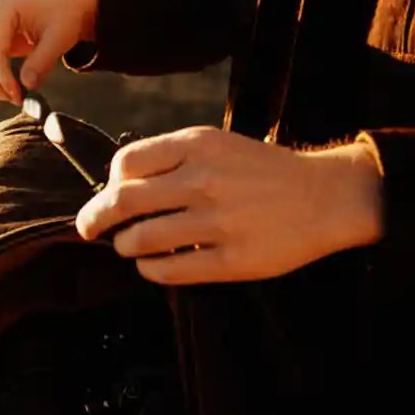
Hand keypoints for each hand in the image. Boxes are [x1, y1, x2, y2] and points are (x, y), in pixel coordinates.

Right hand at [0, 0, 98, 103]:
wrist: (67, 5)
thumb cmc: (65, 16)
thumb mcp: (59, 38)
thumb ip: (42, 62)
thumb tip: (26, 87)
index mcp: (2, 6)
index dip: (3, 77)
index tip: (18, 97)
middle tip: (15, 100)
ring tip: (12, 96)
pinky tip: (6, 89)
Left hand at [75, 126, 383, 284]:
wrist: (325, 197)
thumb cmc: (264, 171)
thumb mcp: (219, 144)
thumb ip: (173, 158)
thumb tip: (117, 186)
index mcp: (198, 145)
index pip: (126, 163)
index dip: (109, 182)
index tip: (109, 193)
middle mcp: (204, 180)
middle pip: (123, 201)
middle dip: (95, 218)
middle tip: (88, 229)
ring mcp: (217, 221)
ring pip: (141, 239)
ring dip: (125, 246)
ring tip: (129, 247)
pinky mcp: (231, 260)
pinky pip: (169, 270)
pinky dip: (149, 270)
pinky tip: (152, 265)